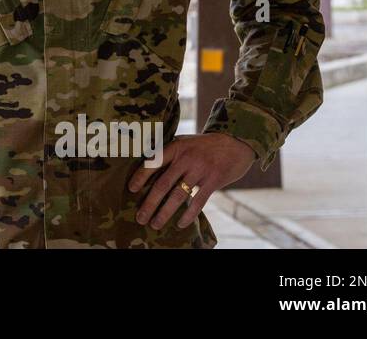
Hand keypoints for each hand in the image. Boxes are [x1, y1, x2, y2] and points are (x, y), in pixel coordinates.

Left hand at [128, 133, 256, 230]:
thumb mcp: (185, 142)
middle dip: (149, 203)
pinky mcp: (214, 180)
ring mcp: (200, 170)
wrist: (235, 142)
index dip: (140, 177)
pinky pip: (198, 202)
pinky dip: (188, 215)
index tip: (131, 190)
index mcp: (175, 147)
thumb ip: (169, 154)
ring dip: (164, 212)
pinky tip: (180, 224)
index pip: (153, 163)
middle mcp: (186, 158)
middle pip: (162, 184)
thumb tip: (146, 170)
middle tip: (139, 217)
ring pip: (178, 196)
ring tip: (155, 224)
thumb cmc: (204, 146)